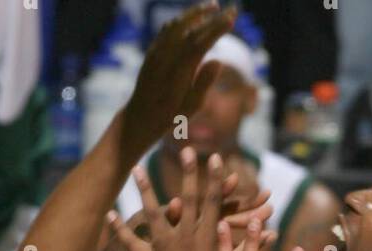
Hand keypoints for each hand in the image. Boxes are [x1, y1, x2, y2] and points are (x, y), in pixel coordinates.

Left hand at [121, 2, 235, 154]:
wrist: (139, 118)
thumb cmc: (169, 117)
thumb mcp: (189, 108)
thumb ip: (203, 84)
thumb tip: (218, 61)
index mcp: (177, 73)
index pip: (200, 44)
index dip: (216, 30)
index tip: (232, 19)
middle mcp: (165, 58)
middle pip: (191, 30)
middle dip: (213, 18)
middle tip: (232, 10)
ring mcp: (157, 52)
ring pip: (177, 24)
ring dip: (196, 12)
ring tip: (214, 6)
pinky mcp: (152, 52)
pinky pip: (167, 29)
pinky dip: (182, 20)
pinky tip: (192, 18)